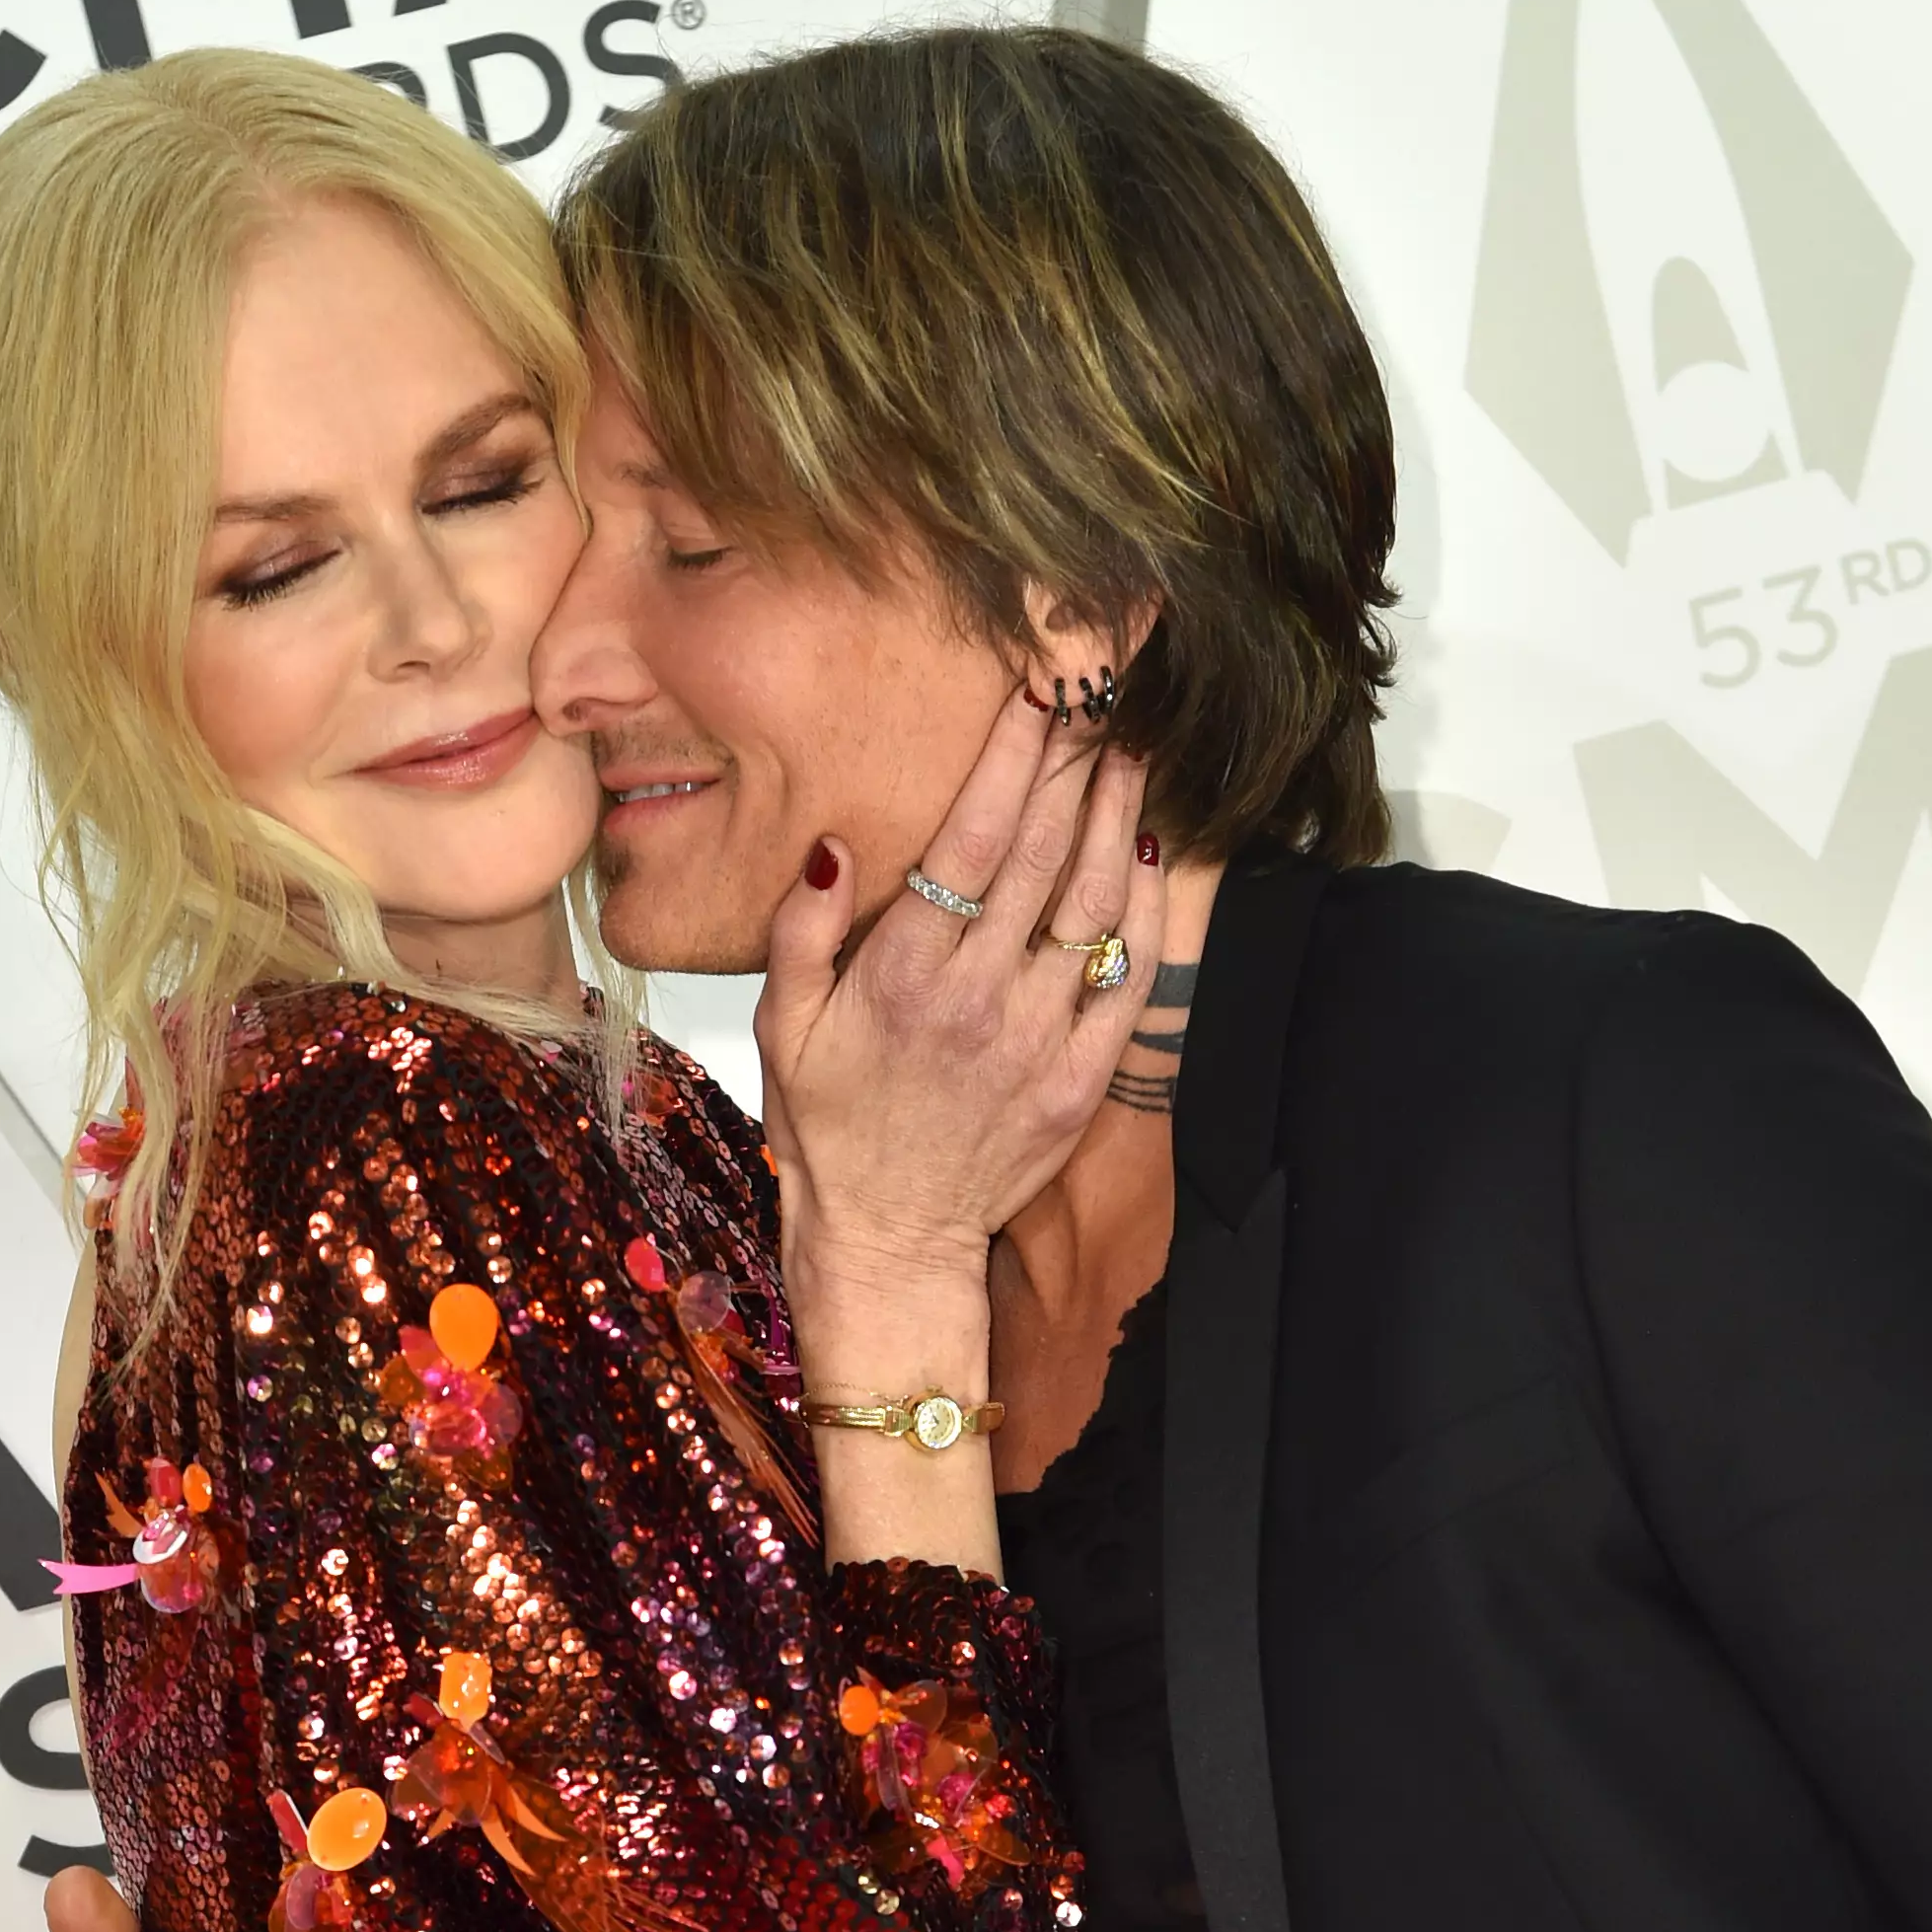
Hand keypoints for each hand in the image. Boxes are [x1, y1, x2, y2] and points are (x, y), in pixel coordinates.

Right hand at [757, 694, 1154, 1298]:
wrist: (890, 1239)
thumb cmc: (830, 1128)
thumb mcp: (781, 1030)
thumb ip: (802, 933)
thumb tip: (833, 846)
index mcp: (903, 977)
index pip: (972, 840)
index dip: (1013, 757)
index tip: (1039, 691)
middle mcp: (979, 999)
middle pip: (1045, 854)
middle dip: (1075, 763)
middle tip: (1102, 695)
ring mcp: (1038, 1040)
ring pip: (1094, 906)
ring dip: (1118, 819)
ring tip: (1131, 755)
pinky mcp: (1080, 1080)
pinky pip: (1128, 980)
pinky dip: (1146, 911)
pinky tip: (1149, 856)